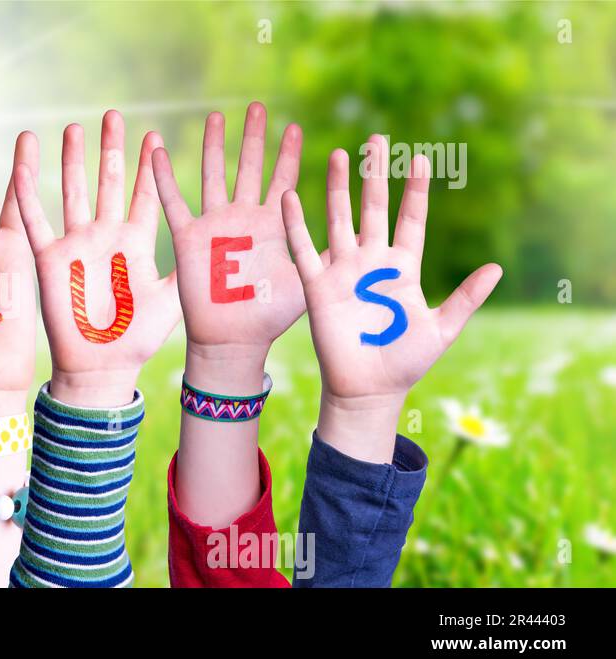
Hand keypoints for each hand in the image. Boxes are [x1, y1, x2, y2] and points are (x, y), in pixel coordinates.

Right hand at [13, 111, 179, 406]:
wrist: (101, 368)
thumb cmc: (139, 340)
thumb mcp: (173, 299)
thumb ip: (189, 267)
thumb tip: (225, 242)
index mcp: (136, 243)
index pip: (143, 194)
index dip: (147, 165)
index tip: (153, 132)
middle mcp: (106, 237)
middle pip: (107, 182)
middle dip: (110, 148)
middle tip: (113, 114)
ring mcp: (77, 245)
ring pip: (73, 191)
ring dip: (72, 160)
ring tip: (73, 128)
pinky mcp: (50, 260)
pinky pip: (36, 221)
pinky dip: (27, 193)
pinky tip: (22, 163)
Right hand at [152, 102, 304, 390]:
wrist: (234, 341)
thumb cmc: (273, 317)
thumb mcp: (311, 281)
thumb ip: (330, 254)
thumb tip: (366, 236)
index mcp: (273, 226)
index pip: (283, 180)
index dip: (287, 154)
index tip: (294, 126)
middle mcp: (243, 220)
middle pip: (248, 168)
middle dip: (253, 138)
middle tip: (258, 107)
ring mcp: (214, 226)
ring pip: (213, 176)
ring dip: (213, 147)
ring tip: (216, 116)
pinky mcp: (188, 239)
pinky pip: (173, 202)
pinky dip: (162, 176)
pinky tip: (155, 148)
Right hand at [281, 135, 501, 461]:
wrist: (367, 389)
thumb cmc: (405, 363)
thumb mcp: (442, 328)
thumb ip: (466, 297)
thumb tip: (497, 268)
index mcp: (404, 268)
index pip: (410, 219)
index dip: (414, 190)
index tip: (421, 158)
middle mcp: (372, 262)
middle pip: (373, 208)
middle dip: (374, 174)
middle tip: (376, 139)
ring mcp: (343, 271)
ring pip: (339, 218)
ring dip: (336, 187)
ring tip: (337, 154)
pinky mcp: (317, 286)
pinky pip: (304, 249)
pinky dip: (296, 224)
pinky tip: (291, 197)